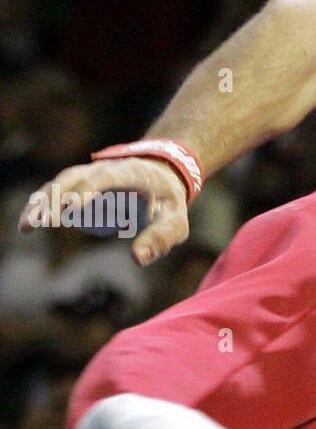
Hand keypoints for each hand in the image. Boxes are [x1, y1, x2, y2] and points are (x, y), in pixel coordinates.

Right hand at [18, 156, 189, 266]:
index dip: (89, 190)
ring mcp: (88, 174)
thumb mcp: (175, 221)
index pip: (108, 177)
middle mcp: (104, 169)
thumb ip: (161, 238)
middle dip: (56, 199)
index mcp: (132, 173)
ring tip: (27, 226)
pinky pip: (56, 192)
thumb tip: (138, 259)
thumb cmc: (167, 202)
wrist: (159, 176)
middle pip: (75, 178)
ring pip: (59, 184)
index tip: (72, 210)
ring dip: (42, 203)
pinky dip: (41, 205)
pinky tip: (28, 223)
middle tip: (41, 223)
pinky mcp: (77, 184)